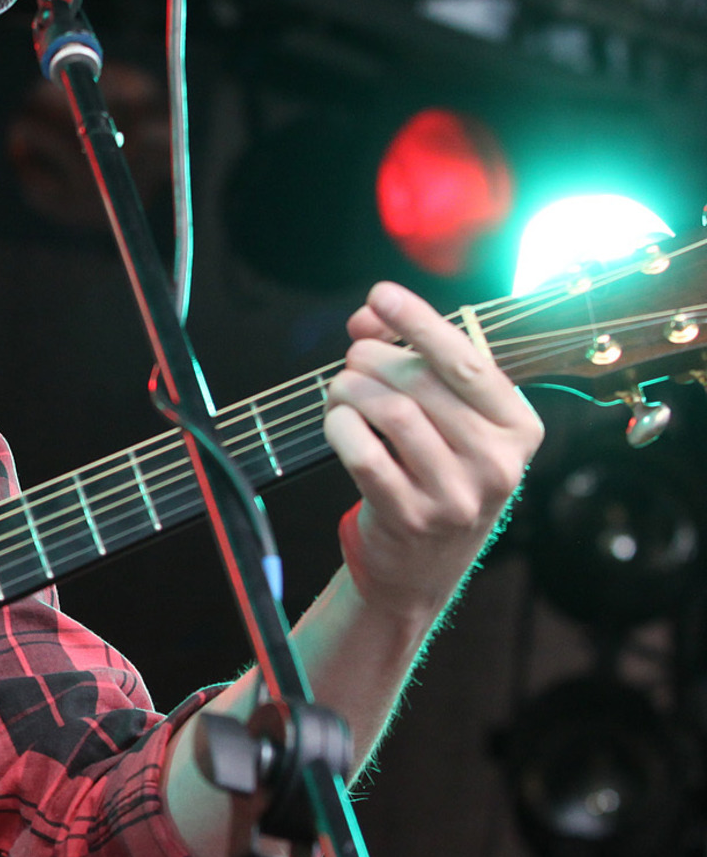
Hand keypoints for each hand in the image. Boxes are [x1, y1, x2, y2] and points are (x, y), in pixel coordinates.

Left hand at [323, 281, 543, 626]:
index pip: (467, 362)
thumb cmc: (435, 469)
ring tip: (341, 390)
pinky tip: (337, 420)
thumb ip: (413, 359)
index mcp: (519, 427)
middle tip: (353, 361)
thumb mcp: (445, 417)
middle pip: (422, 383)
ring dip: (351, 389)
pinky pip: (364, 453)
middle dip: (373, 359)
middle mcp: (498, 462)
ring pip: (391, 412)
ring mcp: (457, 495)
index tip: (380, 294)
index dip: (419, 322)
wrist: (424, 562)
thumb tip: (368, 317)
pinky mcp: (412, 517)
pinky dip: (339, 425)